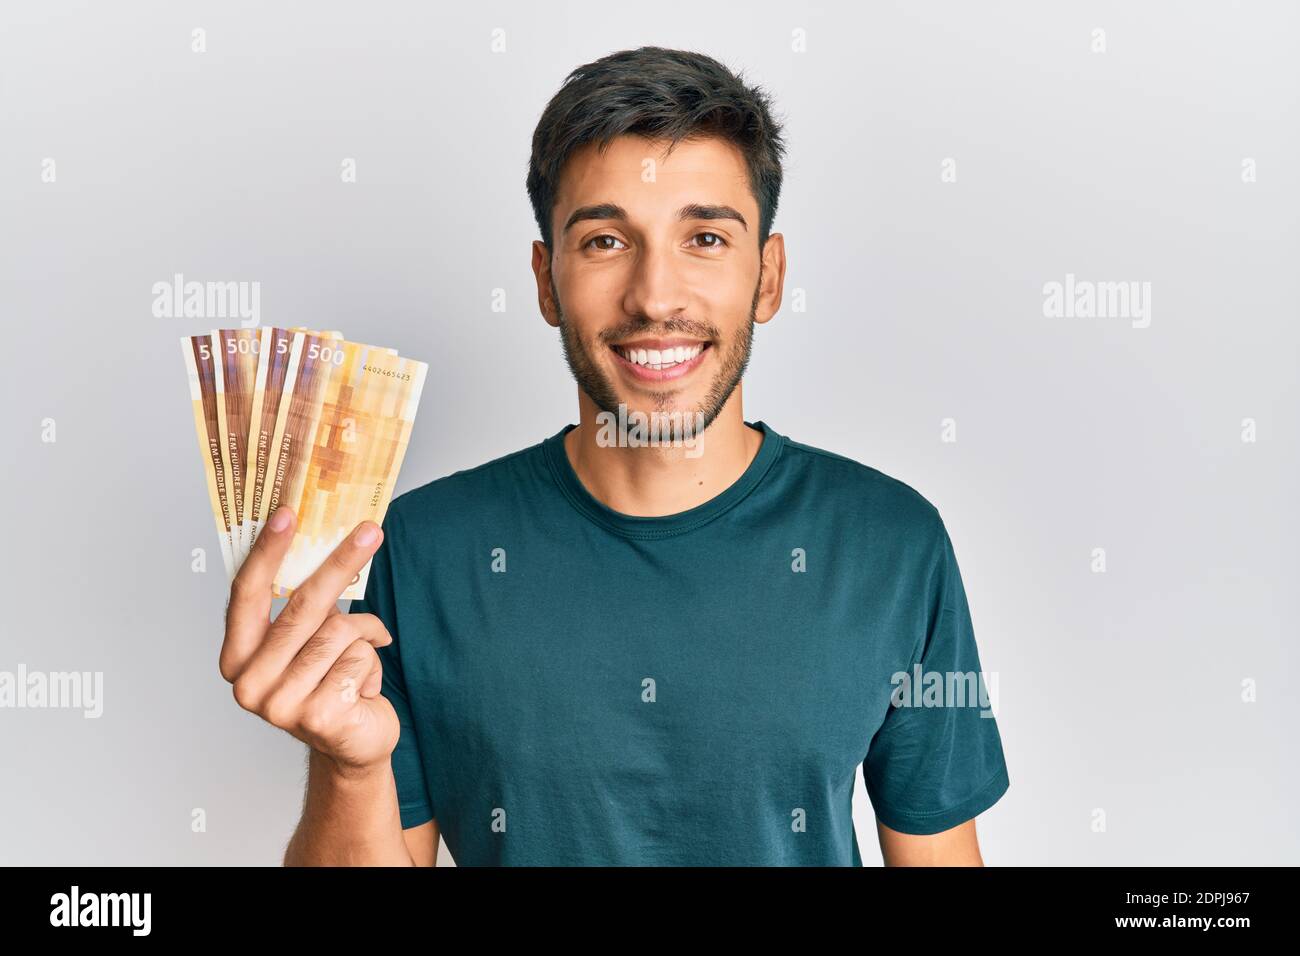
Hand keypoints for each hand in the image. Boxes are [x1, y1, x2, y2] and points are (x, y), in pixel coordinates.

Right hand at [219, 508, 399, 774]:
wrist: (354, 743)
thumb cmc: (329, 682)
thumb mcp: (309, 640)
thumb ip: (304, 605)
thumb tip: (324, 543)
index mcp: (238, 658)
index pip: (248, 594)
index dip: (267, 552)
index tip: (287, 513)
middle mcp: (249, 683)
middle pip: (303, 606)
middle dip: (341, 563)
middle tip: (370, 530)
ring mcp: (280, 705)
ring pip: (339, 631)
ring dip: (364, 635)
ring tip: (364, 652)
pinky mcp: (318, 717)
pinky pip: (359, 658)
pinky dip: (372, 663)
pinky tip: (363, 686)